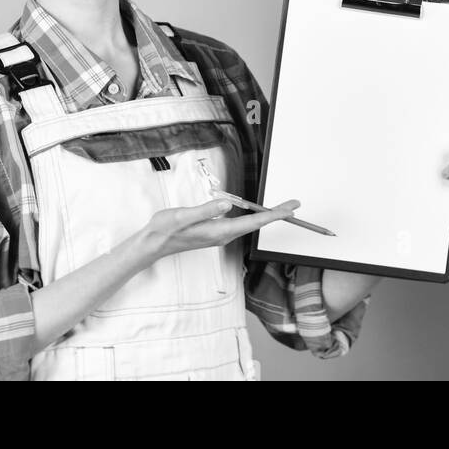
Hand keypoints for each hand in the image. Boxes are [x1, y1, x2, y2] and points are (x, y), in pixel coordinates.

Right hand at [139, 198, 300, 260]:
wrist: (153, 244)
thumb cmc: (165, 229)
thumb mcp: (182, 216)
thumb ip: (205, 210)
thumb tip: (226, 205)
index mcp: (219, 230)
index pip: (253, 222)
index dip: (273, 214)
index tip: (290, 209)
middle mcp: (223, 235)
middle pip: (256, 224)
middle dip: (277, 215)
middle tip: (295, 205)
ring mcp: (220, 235)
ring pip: (250, 225)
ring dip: (267, 217)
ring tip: (283, 209)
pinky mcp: (215, 232)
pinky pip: (241, 225)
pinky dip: (255, 218)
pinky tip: (259, 213)